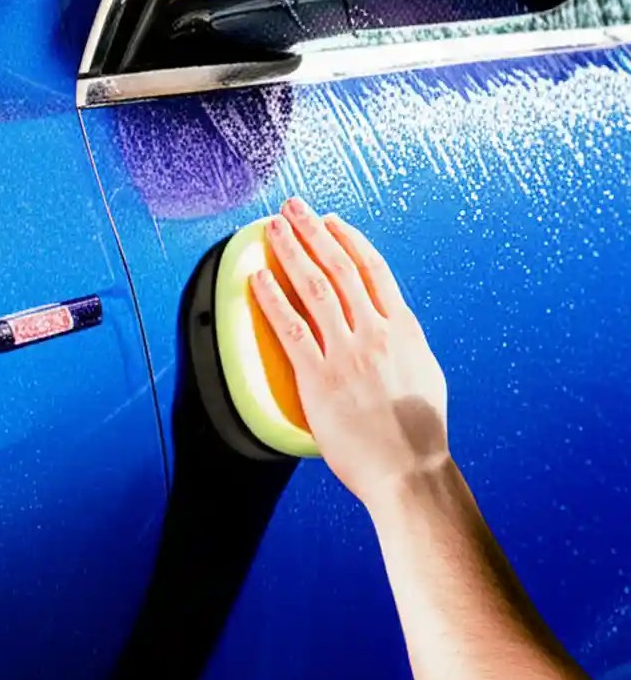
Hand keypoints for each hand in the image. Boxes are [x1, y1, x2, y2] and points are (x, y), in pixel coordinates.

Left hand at [248, 198, 449, 507]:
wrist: (410, 471)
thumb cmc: (418, 433)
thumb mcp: (422, 374)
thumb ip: (402, 343)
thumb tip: (389, 327)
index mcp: (402, 329)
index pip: (373, 270)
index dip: (348, 240)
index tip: (330, 221)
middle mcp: (375, 333)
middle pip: (339, 268)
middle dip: (312, 232)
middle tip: (292, 208)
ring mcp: (347, 353)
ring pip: (315, 288)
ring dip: (290, 253)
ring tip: (272, 229)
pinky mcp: (320, 378)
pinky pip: (289, 328)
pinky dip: (271, 299)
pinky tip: (256, 279)